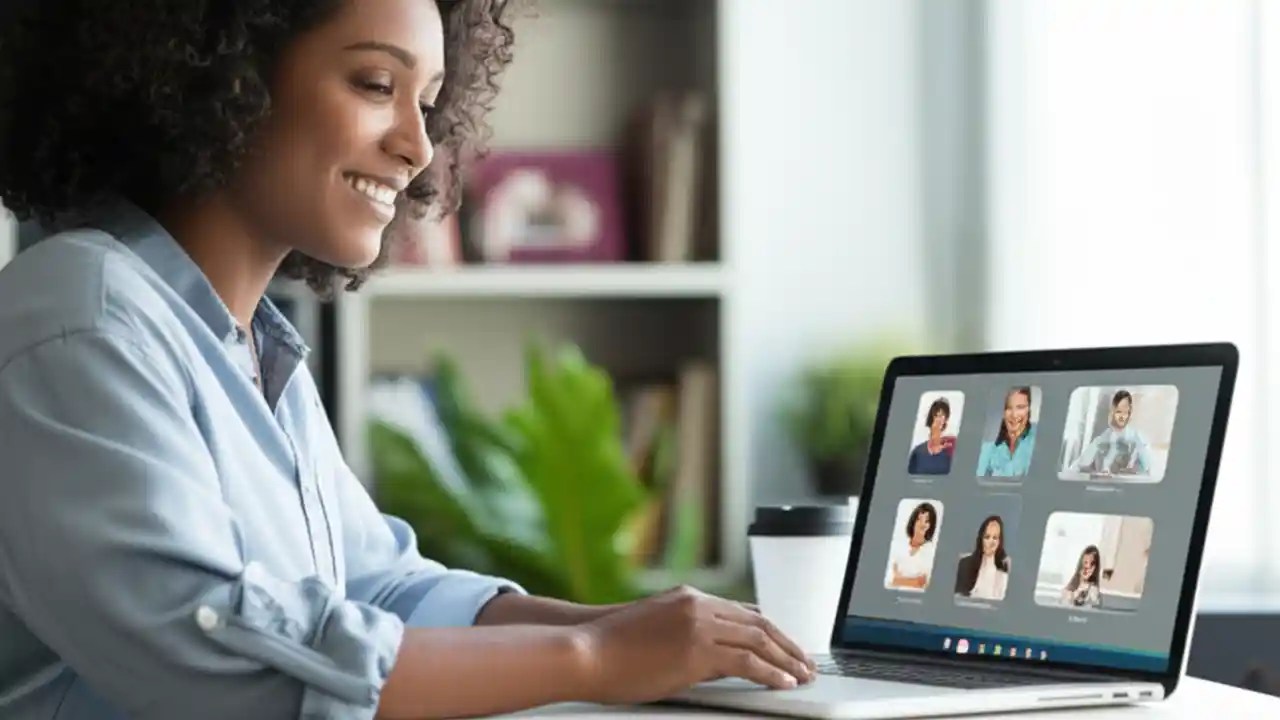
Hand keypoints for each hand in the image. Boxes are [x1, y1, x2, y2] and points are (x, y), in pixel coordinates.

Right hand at [576, 585, 815, 704]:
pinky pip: (746, 661)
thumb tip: (720, 658)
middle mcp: (698, 604)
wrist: (584, 650)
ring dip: (786, 659)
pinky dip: (770, 672)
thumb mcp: (657, 631)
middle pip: (758, 623)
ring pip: (758, 640)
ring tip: (803, 675)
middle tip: (805, 662)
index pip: (743, 611)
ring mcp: (698, 625)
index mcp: (689, 597)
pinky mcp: (696, 650)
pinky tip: (783, 682)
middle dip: (786, 644)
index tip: (786, 645)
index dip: (770, 630)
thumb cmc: (610, 647)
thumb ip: (691, 637)